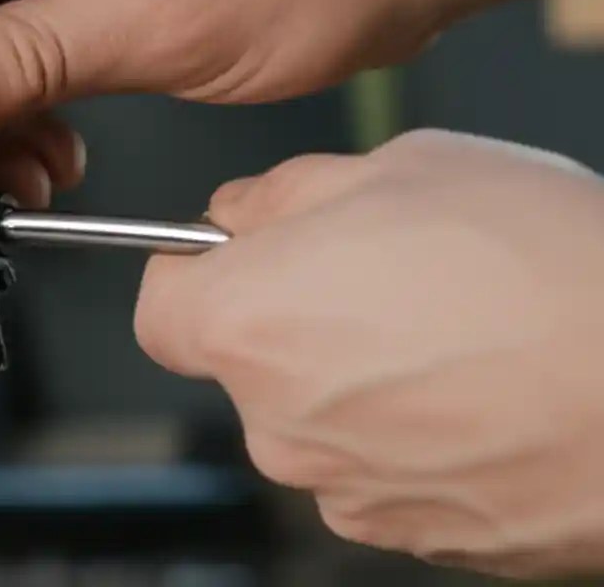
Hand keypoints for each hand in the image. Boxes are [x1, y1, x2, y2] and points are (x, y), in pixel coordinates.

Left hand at [135, 129, 603, 577]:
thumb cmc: (544, 264)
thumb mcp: (405, 167)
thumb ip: (288, 194)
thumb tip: (238, 215)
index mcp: (249, 323)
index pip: (161, 311)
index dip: (195, 277)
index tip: (239, 259)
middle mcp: (275, 422)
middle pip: (247, 365)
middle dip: (295, 321)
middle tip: (390, 280)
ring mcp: (342, 490)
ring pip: (317, 420)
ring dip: (358, 382)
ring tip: (458, 338)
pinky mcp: (408, 537)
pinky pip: (380, 471)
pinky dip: (411, 438)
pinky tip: (484, 398)